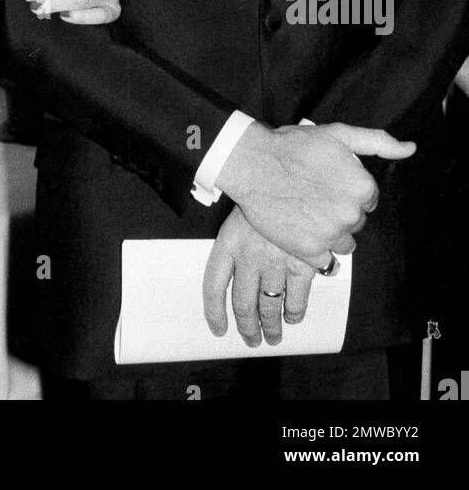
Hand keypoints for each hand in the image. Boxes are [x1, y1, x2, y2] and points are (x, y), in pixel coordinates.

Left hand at [203, 205, 317, 347]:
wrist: (295, 177)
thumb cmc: (268, 194)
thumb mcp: (243, 209)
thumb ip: (237, 241)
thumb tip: (233, 272)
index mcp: (229, 241)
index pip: (214, 286)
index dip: (214, 312)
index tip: (218, 329)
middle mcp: (249, 256)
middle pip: (243, 303)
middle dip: (247, 327)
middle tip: (251, 339)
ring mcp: (276, 262)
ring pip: (269, 307)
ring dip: (271, 327)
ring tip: (272, 336)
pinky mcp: (302, 265)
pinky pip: (296, 300)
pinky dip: (295, 313)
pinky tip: (293, 317)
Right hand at [216, 120, 415, 268]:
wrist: (253, 163)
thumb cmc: (293, 146)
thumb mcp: (338, 134)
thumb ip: (378, 141)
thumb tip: (409, 148)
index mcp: (362, 186)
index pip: (368, 200)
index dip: (347, 190)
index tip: (327, 183)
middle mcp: (351, 213)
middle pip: (355, 221)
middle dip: (339, 210)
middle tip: (313, 194)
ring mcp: (330, 234)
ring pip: (344, 243)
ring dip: (329, 232)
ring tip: (306, 212)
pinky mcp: (310, 250)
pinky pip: (326, 261)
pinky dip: (316, 249)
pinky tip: (301, 230)